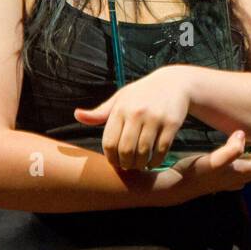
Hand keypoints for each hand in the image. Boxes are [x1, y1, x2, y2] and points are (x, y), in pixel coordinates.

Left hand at [73, 65, 192, 172]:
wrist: (173, 83)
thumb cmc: (142, 93)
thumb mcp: (120, 98)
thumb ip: (100, 112)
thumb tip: (77, 115)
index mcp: (121, 108)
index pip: (109, 143)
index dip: (111, 158)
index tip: (115, 162)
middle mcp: (137, 113)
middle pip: (126, 150)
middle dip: (125, 164)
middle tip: (128, 167)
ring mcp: (155, 118)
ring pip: (144, 152)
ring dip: (140, 164)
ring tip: (139, 165)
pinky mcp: (172, 124)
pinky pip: (161, 150)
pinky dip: (155, 161)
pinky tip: (152, 162)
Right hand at [165, 130, 250, 201]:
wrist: (175, 186)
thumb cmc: (196, 173)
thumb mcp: (214, 161)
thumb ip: (231, 150)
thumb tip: (242, 135)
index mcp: (239, 174)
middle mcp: (235, 179)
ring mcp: (224, 181)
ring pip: (244, 172)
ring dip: (247, 161)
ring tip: (243, 146)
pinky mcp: (214, 179)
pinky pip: (231, 173)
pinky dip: (235, 165)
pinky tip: (227, 156)